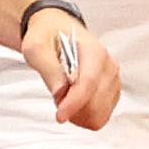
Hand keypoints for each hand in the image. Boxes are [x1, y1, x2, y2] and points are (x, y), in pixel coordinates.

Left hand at [24, 8, 121, 129]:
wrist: (58, 32)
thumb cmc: (49, 37)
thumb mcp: (37, 46)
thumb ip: (48, 68)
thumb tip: (60, 92)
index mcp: (94, 52)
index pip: (88, 84)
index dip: (74, 104)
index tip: (60, 116)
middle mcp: (108, 66)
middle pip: (96, 104)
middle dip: (73, 110)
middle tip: (57, 98)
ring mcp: (112, 80)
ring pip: (100, 114)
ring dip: (79, 114)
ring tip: (65, 99)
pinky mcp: (111, 92)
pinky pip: (101, 116)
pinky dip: (85, 116)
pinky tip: (74, 104)